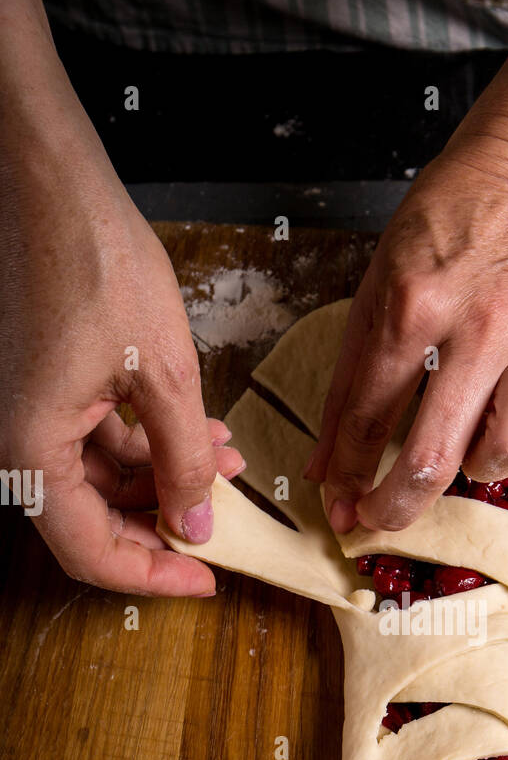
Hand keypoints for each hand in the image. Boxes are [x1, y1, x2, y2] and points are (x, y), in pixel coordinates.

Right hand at [0, 58, 242, 594]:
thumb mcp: (164, 373)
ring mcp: (34, 412)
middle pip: (94, 520)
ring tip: (230, 466)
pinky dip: (152, 443)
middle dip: (165, 523)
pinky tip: (202, 433)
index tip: (206, 581)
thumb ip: (182, 458)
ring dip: (168, 478)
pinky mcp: (49, 386)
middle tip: (222, 527)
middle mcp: (24, 440)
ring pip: (104, 478)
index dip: (152, 575)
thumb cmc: (92, 257)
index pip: (89, 552)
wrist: (48, 178)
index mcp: (34, 449)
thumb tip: (194, 521)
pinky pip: (101, 437)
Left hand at [306, 138, 507, 532]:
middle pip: (435, 452)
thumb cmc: (443, 229)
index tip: (342, 512)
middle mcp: (479, 325)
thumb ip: (350, 382)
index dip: (349, 478)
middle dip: (399, 505)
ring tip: (467, 449)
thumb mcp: (375, 288)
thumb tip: (326, 469)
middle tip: (385, 519)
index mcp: (413, 305)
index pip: (370, 417)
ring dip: (480, 468)